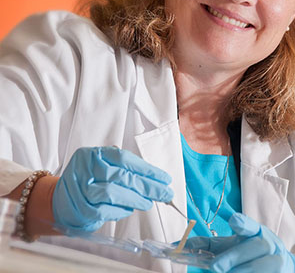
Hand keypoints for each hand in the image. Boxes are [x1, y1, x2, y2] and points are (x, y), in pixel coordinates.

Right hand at [52, 146, 172, 231]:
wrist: (59, 199)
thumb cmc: (87, 181)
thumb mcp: (101, 165)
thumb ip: (123, 169)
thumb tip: (155, 180)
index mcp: (93, 154)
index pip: (125, 159)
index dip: (147, 169)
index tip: (164, 178)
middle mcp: (86, 169)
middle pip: (123, 176)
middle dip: (148, 186)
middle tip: (165, 193)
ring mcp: (81, 189)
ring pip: (114, 192)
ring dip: (136, 199)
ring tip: (150, 202)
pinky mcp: (81, 208)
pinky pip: (106, 210)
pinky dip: (121, 210)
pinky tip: (131, 209)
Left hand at [184, 213, 294, 272]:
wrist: (279, 266)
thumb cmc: (247, 254)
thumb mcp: (230, 245)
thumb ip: (208, 244)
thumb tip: (176, 245)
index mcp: (256, 231)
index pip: (250, 224)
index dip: (243, 222)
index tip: (233, 220)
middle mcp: (269, 243)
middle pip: (255, 247)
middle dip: (234, 257)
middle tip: (215, 267)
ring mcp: (278, 260)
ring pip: (262, 266)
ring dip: (243, 271)